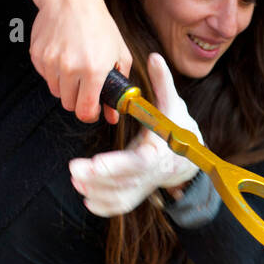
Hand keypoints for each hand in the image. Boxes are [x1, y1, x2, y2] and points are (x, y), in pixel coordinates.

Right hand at [13, 0, 130, 125]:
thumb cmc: (98, 23)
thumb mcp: (119, 53)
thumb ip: (119, 87)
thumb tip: (113, 115)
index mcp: (93, 70)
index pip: (85, 112)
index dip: (90, 114)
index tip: (93, 108)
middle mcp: (70, 68)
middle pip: (69, 105)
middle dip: (79, 99)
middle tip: (86, 85)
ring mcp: (51, 62)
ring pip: (56, 92)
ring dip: (66, 86)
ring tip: (75, 66)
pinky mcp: (37, 55)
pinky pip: (45, 77)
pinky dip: (54, 73)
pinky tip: (63, 55)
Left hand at [68, 53, 202, 216]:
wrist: (188, 159)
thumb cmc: (178, 129)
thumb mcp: (174, 105)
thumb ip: (163, 83)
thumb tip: (154, 57)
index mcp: (159, 153)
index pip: (136, 163)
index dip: (115, 165)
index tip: (93, 163)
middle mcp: (152, 174)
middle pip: (124, 182)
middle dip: (98, 180)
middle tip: (74, 171)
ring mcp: (144, 187)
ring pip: (119, 197)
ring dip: (97, 192)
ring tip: (75, 181)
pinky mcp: (138, 194)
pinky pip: (120, 205)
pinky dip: (103, 206)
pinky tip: (86, 198)